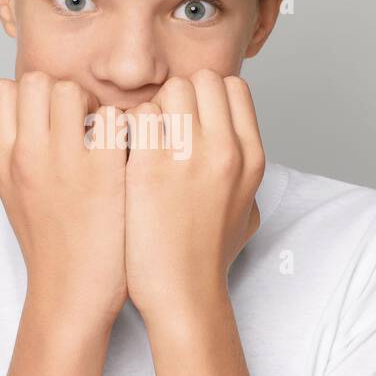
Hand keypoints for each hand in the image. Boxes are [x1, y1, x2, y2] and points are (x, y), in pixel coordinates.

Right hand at [0, 73, 128, 333]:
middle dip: (64, 92)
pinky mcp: (103, 174)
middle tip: (84, 121)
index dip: (31, 94)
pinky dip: (126, 128)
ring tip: (107, 134)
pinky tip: (129, 152)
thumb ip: (18, 152)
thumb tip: (30, 113)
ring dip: (95, 104)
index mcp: (4, 161)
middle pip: (37, 81)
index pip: (2, 90)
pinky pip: (114, 119)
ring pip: (71, 91)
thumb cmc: (52, 247)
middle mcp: (28, 156)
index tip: (51, 116)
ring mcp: (64, 163)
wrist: (70, 296)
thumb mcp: (15, 195)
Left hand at [122, 70, 264, 325]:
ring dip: (152, 110)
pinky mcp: (148, 167)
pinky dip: (127, 128)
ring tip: (142, 141)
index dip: (207, 95)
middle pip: (199, 81)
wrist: (182, 294)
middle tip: (161, 127)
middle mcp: (225, 150)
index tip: (190, 117)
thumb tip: (233, 145)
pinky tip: (123, 152)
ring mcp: (187, 156)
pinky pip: (137, 117)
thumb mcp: (247, 210)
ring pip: (167, 92)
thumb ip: (243, 173)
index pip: (233, 86)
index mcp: (252, 157)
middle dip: (177, 97)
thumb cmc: (208, 257)